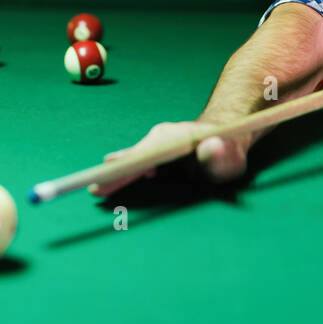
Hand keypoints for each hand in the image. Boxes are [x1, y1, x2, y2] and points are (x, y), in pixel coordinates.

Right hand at [91, 121, 248, 196]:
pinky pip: (136, 162)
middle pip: (132, 158)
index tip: (105, 173)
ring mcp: (156, 141)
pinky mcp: (155, 149)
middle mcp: (160, 136)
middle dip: (112, 174)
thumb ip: (220, 156)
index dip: (126, 165)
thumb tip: (212, 146)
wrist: (226, 134)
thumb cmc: (229, 150)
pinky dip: (125, 174)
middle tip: (92, 189)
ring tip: (98, 189)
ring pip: (132, 160)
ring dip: (116, 175)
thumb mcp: (230, 156)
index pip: (145, 155)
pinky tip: (116, 184)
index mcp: (174, 137)